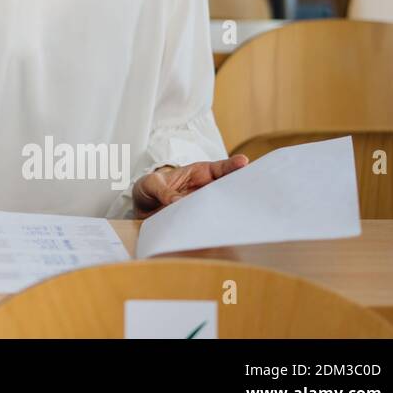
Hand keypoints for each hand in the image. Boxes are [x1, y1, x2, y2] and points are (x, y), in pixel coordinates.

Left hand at [132, 156, 249, 217]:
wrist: (141, 207)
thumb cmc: (149, 188)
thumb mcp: (151, 184)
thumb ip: (163, 191)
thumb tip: (177, 202)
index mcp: (196, 173)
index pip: (218, 168)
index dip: (231, 165)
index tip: (244, 162)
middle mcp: (204, 189)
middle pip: (227, 188)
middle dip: (240, 188)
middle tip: (251, 190)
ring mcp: (202, 205)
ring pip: (221, 206)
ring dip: (229, 210)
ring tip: (240, 212)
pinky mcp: (197, 219)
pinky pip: (209, 222)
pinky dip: (214, 225)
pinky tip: (220, 230)